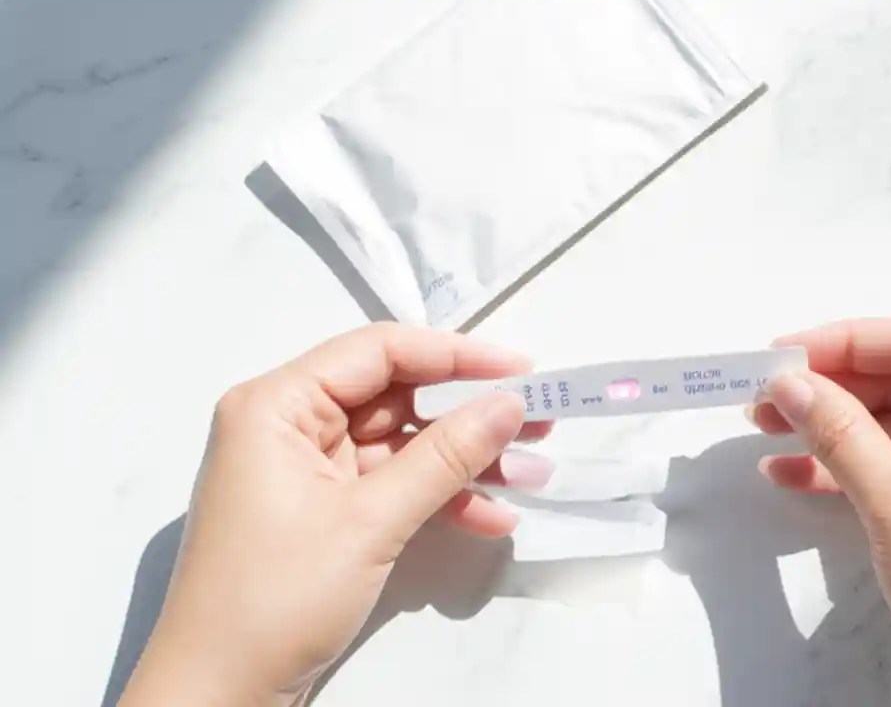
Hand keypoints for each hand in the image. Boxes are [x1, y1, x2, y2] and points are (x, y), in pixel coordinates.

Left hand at [120, 323, 551, 706]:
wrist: (217, 696)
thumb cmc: (274, 599)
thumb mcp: (369, 521)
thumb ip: (444, 457)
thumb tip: (508, 404)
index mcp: (276, 406)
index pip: (377, 352)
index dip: (454, 356)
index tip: (520, 370)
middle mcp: (287, 427)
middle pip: (393, 397)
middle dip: (468, 415)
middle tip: (539, 423)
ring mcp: (304, 473)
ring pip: (399, 446)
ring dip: (463, 462)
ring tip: (530, 475)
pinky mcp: (321, 515)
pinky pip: (389, 487)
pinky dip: (437, 499)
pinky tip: (489, 516)